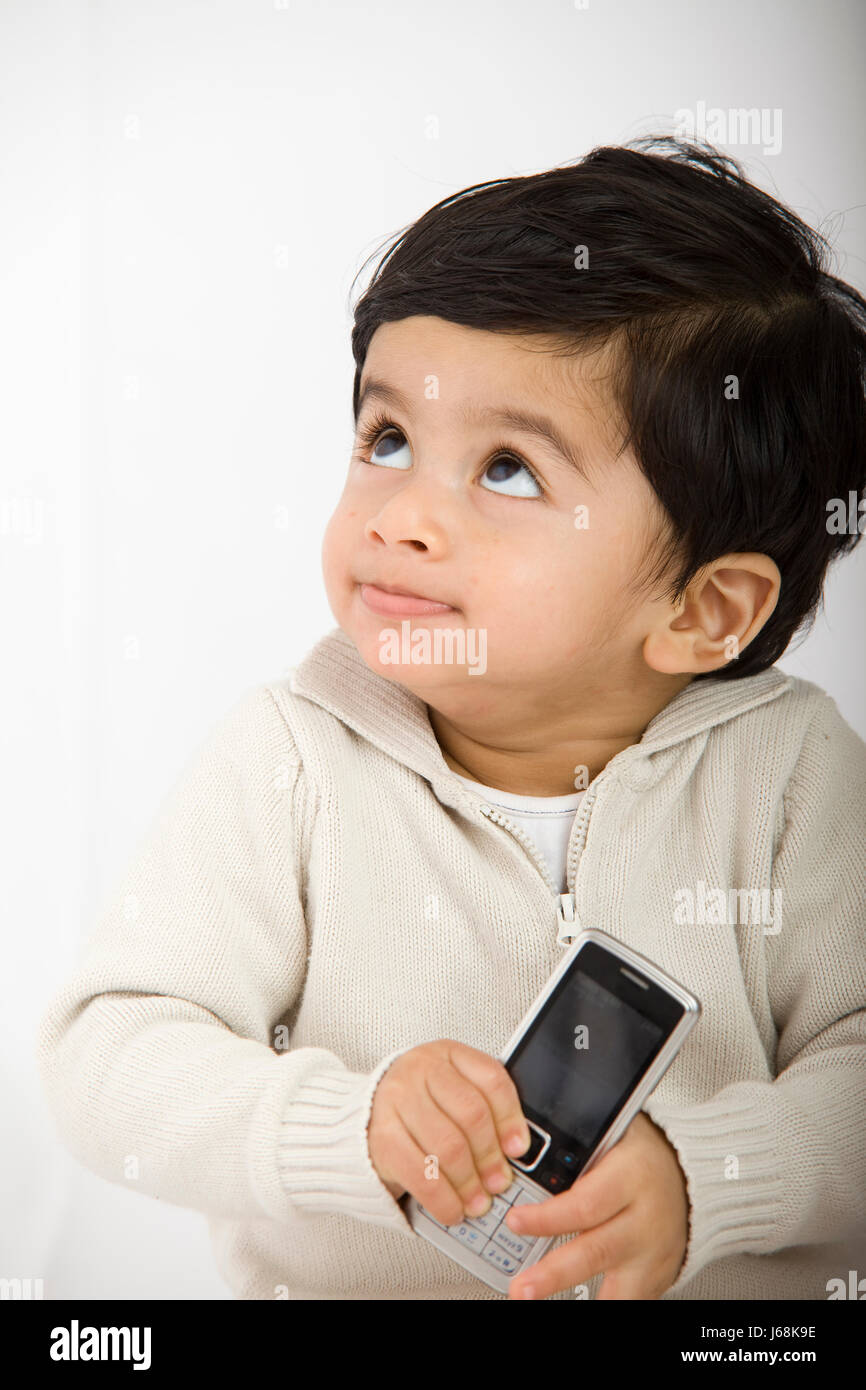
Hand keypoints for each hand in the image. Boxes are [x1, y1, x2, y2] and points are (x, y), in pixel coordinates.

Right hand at [367, 1040, 532, 1223]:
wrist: (365, 1116)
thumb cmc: (419, 1105)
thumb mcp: (452, 1090)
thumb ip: (483, 1108)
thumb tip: (515, 1149)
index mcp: (447, 1053)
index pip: (491, 1079)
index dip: (511, 1118)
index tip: (518, 1149)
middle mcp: (420, 1070)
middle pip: (472, 1115)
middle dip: (491, 1157)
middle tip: (499, 1182)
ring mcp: (397, 1101)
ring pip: (449, 1147)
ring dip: (469, 1183)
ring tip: (478, 1201)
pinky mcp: (381, 1137)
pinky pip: (422, 1174)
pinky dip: (444, 1199)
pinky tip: (453, 1209)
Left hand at [505, 1112, 688, 1299]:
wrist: (692, 1175)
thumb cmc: (641, 1154)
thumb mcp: (611, 1135)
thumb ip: (574, 1146)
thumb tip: (524, 1145)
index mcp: (630, 1176)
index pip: (585, 1202)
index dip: (547, 1217)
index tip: (515, 1222)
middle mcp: (644, 1220)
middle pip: (595, 1252)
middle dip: (553, 1275)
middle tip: (520, 1289)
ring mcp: (653, 1255)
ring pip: (617, 1290)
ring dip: (578, 1303)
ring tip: (539, 1304)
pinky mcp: (659, 1278)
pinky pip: (630, 1300)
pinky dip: (602, 1302)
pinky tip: (575, 1303)